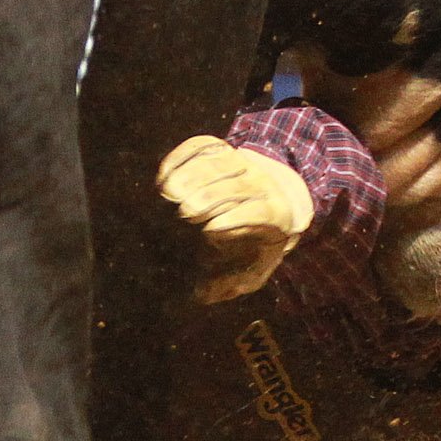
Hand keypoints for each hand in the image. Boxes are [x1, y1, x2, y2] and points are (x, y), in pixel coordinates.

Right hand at [157, 136, 314, 302]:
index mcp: (276, 216)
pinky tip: (164, 177)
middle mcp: (263, 183)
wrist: (277, 194)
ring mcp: (243, 161)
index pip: (260, 214)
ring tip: (170, 194)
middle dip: (211, 197)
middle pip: (239, 185)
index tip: (210, 232)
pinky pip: (202, 145)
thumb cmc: (256, 241)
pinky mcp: (222, 148)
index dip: (236, 220)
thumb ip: (232, 283)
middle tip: (185, 213)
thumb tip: (203, 295)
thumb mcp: (255, 267)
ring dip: (193, 176)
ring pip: (220, 161)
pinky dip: (181, 157)